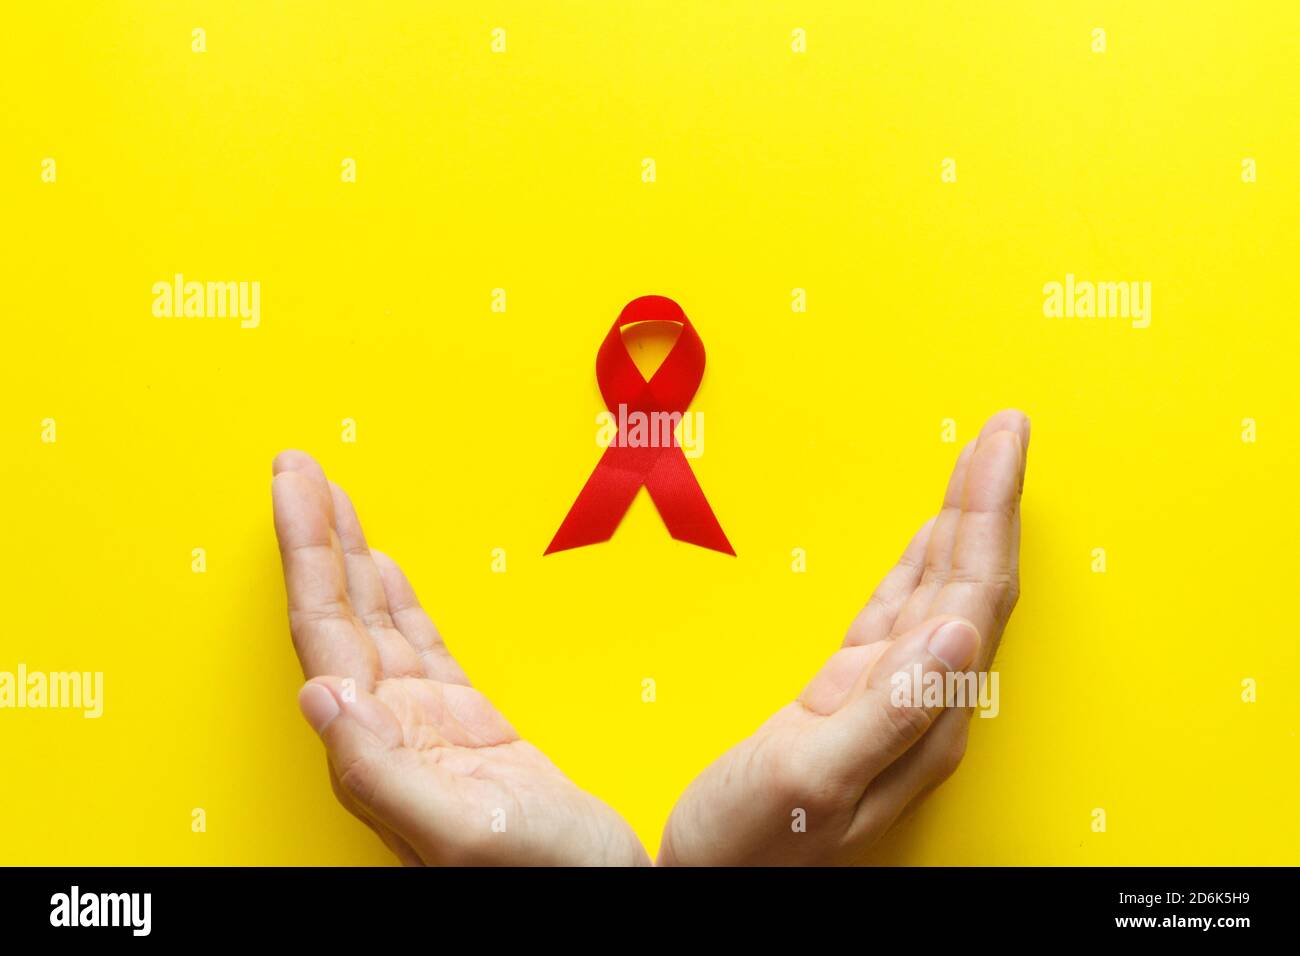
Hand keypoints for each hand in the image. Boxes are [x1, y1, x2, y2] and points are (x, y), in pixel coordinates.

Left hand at [271, 451, 649, 865]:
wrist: (601, 896)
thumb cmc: (542, 881)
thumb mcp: (462, 830)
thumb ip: (383, 771)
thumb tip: (319, 696)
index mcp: (376, 749)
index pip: (325, 631)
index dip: (305, 553)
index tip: (294, 487)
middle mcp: (388, 731)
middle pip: (338, 612)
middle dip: (316, 536)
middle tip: (299, 468)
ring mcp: (425, 725)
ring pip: (373, 621)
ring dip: (350, 557)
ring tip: (330, 500)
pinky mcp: (464, 723)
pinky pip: (418, 642)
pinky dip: (399, 598)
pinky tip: (387, 570)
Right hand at [658, 410, 1028, 864]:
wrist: (714, 880)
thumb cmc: (752, 842)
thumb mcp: (813, 775)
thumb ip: (891, 707)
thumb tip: (957, 627)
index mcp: (923, 716)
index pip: (973, 595)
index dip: (990, 513)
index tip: (1003, 442)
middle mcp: (921, 701)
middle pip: (970, 581)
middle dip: (989, 500)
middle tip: (1004, 428)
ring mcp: (889, 695)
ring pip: (940, 589)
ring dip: (962, 520)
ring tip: (979, 460)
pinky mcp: (852, 692)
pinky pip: (899, 607)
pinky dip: (918, 560)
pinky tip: (929, 535)